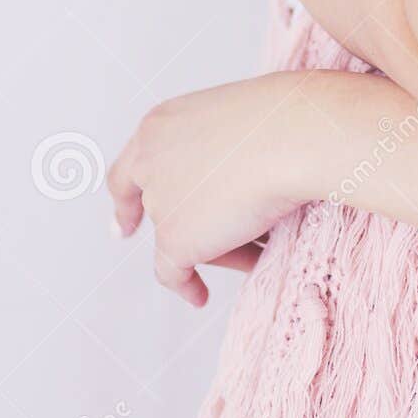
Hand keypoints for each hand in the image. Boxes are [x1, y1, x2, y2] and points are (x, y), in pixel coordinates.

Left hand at [106, 73, 310, 306]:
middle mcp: (150, 163)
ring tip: (257, 245)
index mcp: (159, 127)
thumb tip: (235, 179)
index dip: (127, 200)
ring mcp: (160, 201)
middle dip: (173, 222)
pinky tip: (199, 297)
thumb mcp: (234, 121)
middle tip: (175, 241)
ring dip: (215, 243)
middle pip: (158, 204)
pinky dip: (187, 286)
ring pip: (180, 235)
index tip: (127, 224)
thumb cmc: (282, 120)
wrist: (291, 137)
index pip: (128, 170)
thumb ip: (216, 148)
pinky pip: (172, 272)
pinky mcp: (174, 237)